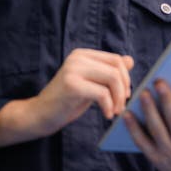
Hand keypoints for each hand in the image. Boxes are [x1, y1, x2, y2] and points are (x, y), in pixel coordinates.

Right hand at [0, 49, 133, 147]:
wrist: (39, 116)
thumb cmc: (66, 101)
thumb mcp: (91, 83)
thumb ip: (108, 71)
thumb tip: (131, 59)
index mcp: (82, 54)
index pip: (116, 59)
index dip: (126, 78)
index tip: (125, 95)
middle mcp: (77, 58)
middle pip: (117, 68)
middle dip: (124, 88)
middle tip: (121, 106)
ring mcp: (73, 69)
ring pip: (112, 79)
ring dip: (118, 99)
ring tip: (115, 112)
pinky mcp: (72, 85)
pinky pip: (103, 93)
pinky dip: (109, 106)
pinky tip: (106, 116)